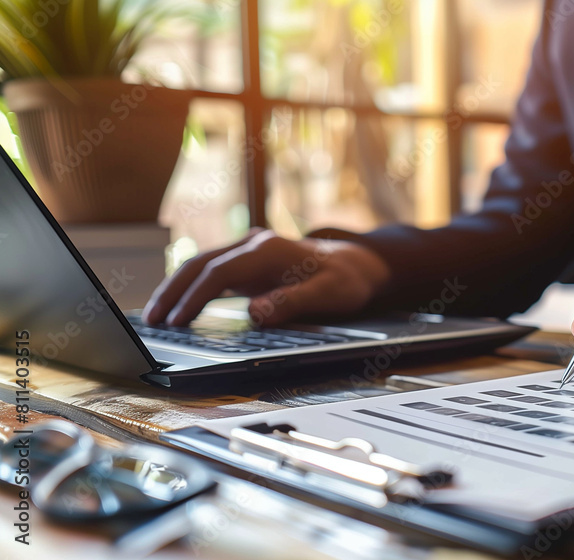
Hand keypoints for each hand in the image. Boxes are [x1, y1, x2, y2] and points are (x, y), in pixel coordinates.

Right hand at [143, 229, 390, 326]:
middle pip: (200, 264)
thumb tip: (255, 313)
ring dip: (175, 289)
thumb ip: (293, 302)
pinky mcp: (246, 264)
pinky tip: (177, 309)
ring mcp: (247, 252)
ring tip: (155, 317)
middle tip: (151, 321)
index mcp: (267, 250)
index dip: (196, 297)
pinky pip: (210, 273)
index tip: (177, 321)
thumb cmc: (344, 281)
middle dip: (172, 291)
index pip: (219, 272)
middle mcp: (252, 246)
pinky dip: (190, 289)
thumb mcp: (328, 295)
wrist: (355, 265)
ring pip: (200, 266)